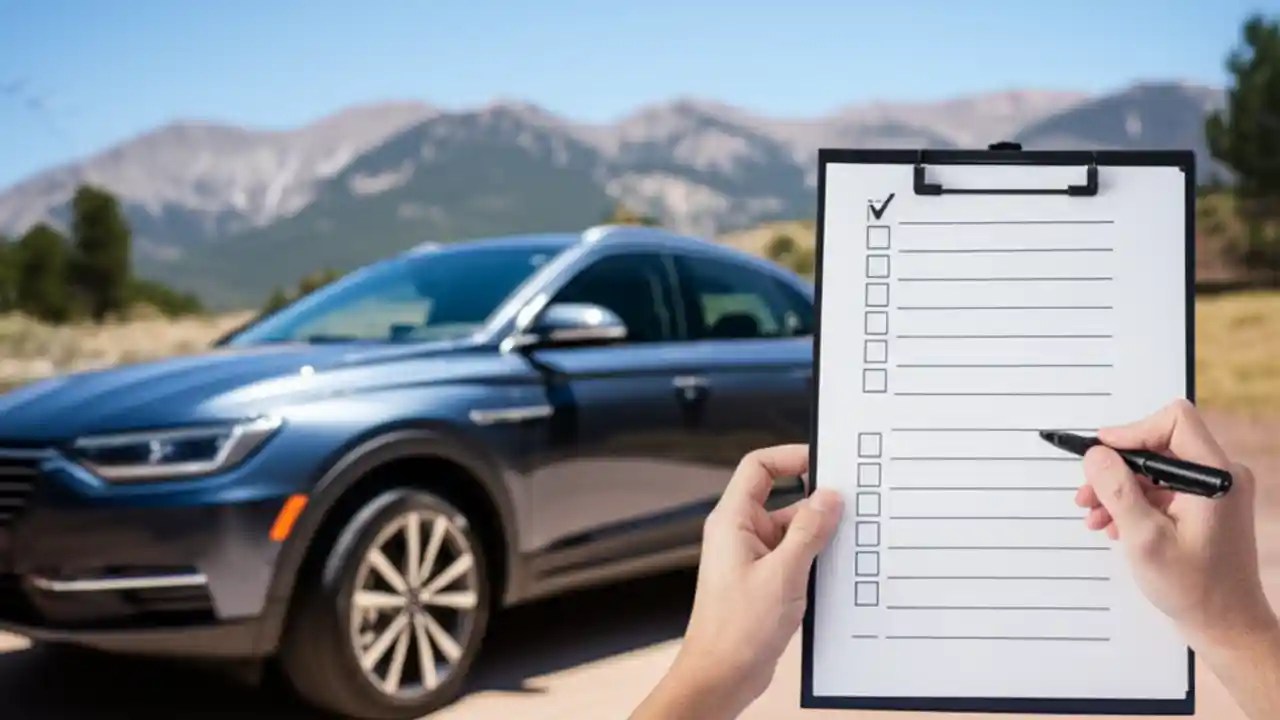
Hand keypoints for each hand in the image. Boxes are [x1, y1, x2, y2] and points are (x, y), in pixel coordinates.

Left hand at [631, 445, 843, 719]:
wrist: (722, 675)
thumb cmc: (737, 629)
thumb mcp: (783, 573)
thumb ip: (809, 531)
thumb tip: (829, 497)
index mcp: (732, 521)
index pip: (758, 468)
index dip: (790, 457)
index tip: (824, 461)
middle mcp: (739, 534)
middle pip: (782, 498)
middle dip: (816, 504)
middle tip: (850, 507)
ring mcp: (751, 558)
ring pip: (792, 531)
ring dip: (818, 537)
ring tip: (846, 546)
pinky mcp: (763, 580)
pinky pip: (793, 556)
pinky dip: (814, 560)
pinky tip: (835, 572)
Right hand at [1075, 399, 1274, 646]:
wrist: (1225, 625)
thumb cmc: (1195, 589)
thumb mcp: (1145, 538)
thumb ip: (1118, 491)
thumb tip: (1096, 455)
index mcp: (1216, 477)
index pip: (1174, 422)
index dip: (1132, 432)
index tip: (1101, 453)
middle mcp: (1220, 476)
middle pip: (1159, 445)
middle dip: (1118, 468)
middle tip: (1088, 492)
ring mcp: (1214, 492)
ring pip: (1156, 468)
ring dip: (1120, 488)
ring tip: (1094, 514)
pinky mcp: (1206, 506)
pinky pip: (1163, 488)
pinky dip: (1135, 501)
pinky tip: (1114, 524)